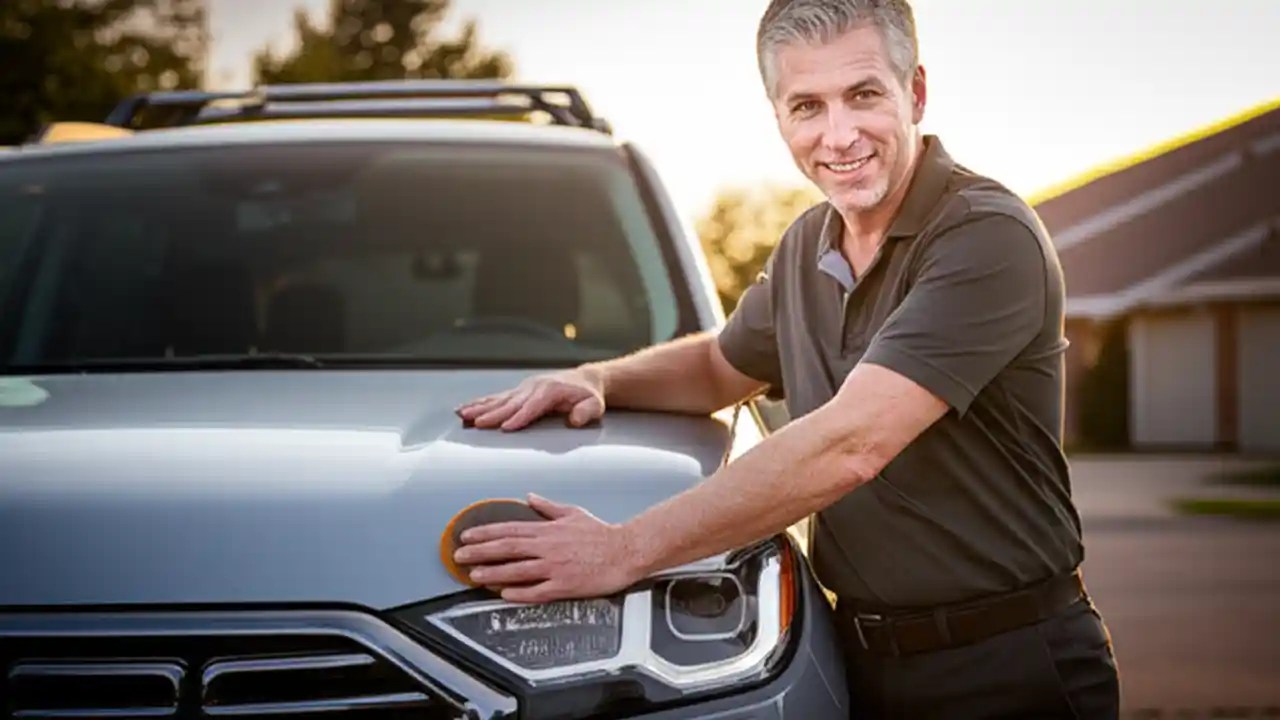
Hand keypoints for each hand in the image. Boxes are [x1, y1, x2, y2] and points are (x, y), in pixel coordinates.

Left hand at [453, 494, 645, 602]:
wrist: (625, 551)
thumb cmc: (601, 533)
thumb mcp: (573, 512)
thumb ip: (548, 507)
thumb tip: (530, 497)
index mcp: (547, 529)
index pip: (509, 529)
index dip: (485, 532)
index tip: (467, 535)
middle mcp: (547, 547)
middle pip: (507, 548)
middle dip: (480, 552)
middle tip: (459, 555)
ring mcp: (555, 567)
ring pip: (517, 570)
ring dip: (493, 572)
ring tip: (473, 575)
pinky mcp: (564, 585)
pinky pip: (537, 591)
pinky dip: (519, 592)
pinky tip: (504, 594)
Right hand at [455, 367, 604, 430]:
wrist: (584, 379)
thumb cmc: (589, 396)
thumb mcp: (595, 405)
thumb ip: (586, 412)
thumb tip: (575, 420)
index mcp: (550, 391)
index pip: (532, 406)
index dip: (519, 417)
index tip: (506, 428)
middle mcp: (533, 387)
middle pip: (511, 403)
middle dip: (493, 414)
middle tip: (477, 424)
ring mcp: (524, 388)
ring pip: (499, 400)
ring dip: (480, 407)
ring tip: (462, 414)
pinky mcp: (518, 391)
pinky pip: (497, 398)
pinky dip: (481, 403)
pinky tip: (465, 409)